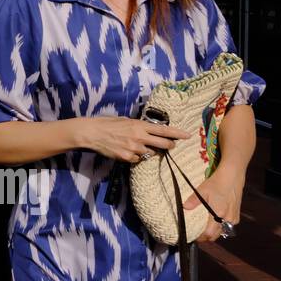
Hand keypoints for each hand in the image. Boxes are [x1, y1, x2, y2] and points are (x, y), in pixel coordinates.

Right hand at [79, 117, 194, 162]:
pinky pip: (137, 159)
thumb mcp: (125, 121)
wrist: (92, 133)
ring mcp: (134, 149)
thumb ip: (138, 126)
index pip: (164, 130)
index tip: (188, 136)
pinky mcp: (127, 158)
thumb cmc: (107, 124)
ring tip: (133, 145)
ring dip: (146, 151)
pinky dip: (134, 156)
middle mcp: (140, 137)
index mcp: (140, 126)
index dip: (177, 133)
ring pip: (149, 153)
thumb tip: (148, 130)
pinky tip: (125, 151)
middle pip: (163, 144)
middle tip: (171, 146)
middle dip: (169, 146)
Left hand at [185, 170, 242, 241]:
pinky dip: (221, 226)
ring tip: (204, 229)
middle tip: (197, 234)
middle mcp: (228, 219)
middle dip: (207, 237)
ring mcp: (234, 217)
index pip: (209, 233)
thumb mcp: (201, 191)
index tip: (194, 236)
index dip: (201, 237)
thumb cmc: (217, 183)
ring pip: (223, 231)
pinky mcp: (237, 214)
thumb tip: (184, 208)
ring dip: (214, 232)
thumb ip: (193, 201)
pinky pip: (228, 225)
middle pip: (217, 235)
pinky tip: (214, 222)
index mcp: (218, 214)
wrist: (232, 176)